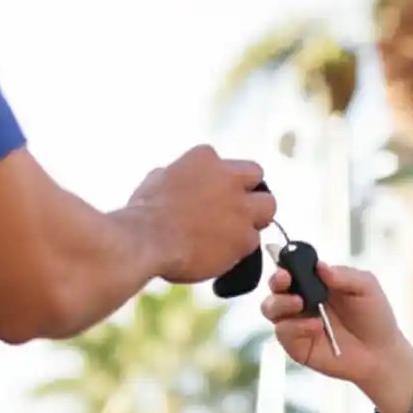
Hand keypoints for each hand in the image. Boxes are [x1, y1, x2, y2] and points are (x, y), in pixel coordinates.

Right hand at [127, 144, 275, 283]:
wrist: (146, 241)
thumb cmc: (143, 213)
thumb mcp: (157, 180)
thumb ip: (177, 176)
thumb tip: (176, 181)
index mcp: (205, 158)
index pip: (224, 163)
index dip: (220, 181)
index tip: (210, 193)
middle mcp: (229, 178)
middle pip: (256, 176)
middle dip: (248, 190)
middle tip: (235, 208)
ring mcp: (241, 207)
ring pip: (268, 207)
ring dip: (256, 217)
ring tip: (237, 231)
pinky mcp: (245, 237)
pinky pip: (253, 241)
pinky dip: (240, 248)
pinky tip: (223, 254)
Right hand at [261, 263, 412, 412]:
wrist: (381, 352)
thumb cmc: (374, 316)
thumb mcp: (366, 288)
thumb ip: (344, 275)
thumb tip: (320, 265)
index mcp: (316, 282)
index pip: (292, 267)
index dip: (286, 264)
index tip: (289, 264)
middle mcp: (301, 300)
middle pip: (275, 287)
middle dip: (276, 281)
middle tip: (286, 280)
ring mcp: (296, 323)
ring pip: (271, 309)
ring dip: (281, 303)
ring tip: (300, 304)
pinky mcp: (296, 345)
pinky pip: (284, 333)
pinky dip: (296, 328)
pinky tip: (315, 327)